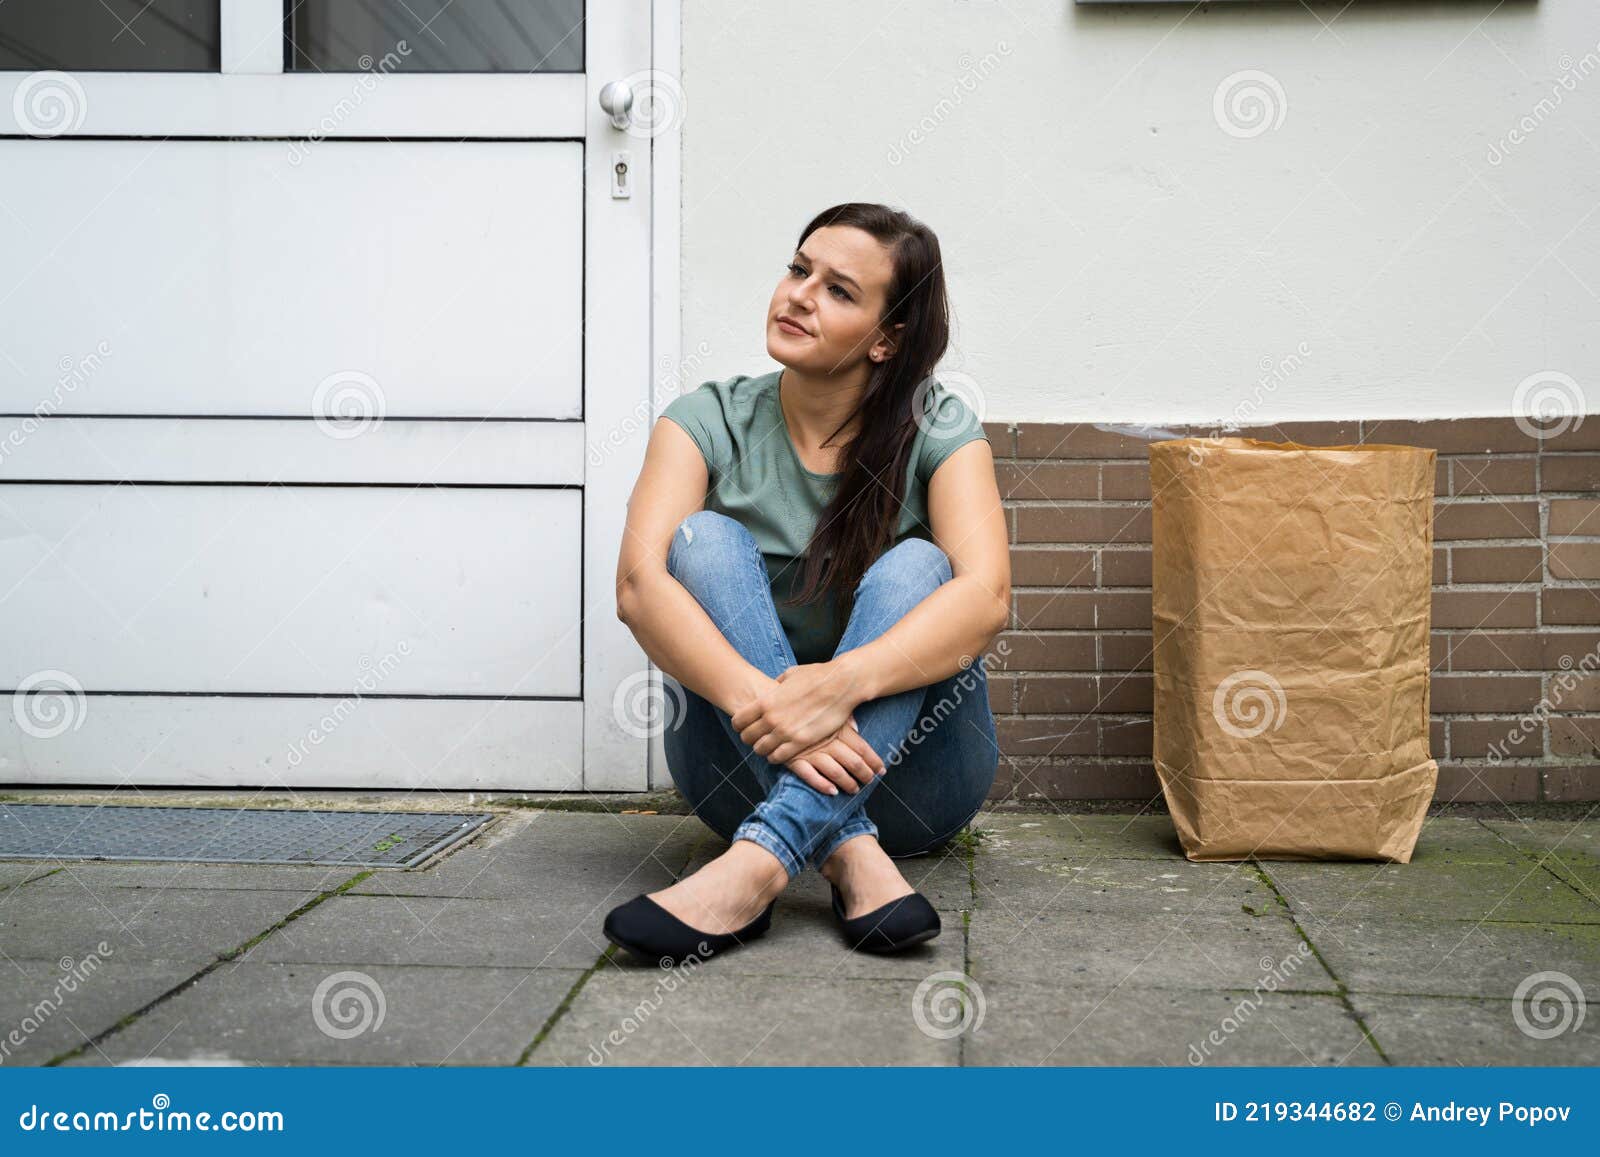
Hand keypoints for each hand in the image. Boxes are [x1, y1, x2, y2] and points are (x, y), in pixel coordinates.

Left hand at [731, 657, 869, 765]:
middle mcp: (771, 718)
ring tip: (770, 746)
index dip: (740, 725)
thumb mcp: (790, 676)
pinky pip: (778, 757)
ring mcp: (786, 732)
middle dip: (749, 738)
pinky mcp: (801, 742)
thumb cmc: (817, 676)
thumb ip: (777, 686)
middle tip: (757, 738)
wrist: (841, 683)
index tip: (745, 726)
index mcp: (765, 701)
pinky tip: (781, 752)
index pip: (738, 721)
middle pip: (747, 738)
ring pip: (761, 750)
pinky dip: (776, 757)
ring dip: (763, 749)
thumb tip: (773, 688)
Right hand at [784, 714, 885, 796]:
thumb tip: (857, 728)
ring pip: (835, 772)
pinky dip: (822, 785)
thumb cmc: (802, 704)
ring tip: (854, 789)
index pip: (862, 748)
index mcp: (836, 727)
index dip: (874, 760)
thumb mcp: (825, 706)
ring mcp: (809, 751)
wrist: (770, 705)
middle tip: (870, 781)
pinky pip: (810, 776)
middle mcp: (826, 740)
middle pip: (853, 762)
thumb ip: (842, 718)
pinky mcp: (793, 759)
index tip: (881, 769)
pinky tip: (832, 791)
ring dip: (848, 783)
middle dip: (865, 775)